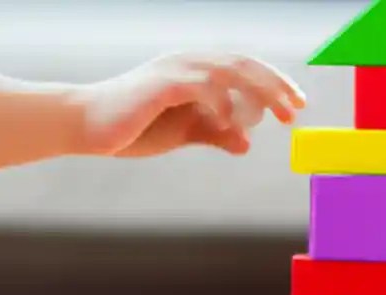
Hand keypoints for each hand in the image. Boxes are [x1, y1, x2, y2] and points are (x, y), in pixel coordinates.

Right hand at [73, 52, 305, 157]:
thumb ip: (214, 133)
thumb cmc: (133, 126)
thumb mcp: (183, 131)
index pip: (245, 68)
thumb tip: (246, 141)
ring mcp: (175, 70)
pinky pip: (202, 87)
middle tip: (296, 110)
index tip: (297, 105)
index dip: (274, 83)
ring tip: (276, 117)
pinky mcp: (161, 83)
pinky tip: (232, 122)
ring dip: (257, 93)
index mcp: (196, 70)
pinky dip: (222, 102)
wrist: (88, 126)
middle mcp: (189, 62)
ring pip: (229, 71)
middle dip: (275, 86)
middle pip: (244, 65)